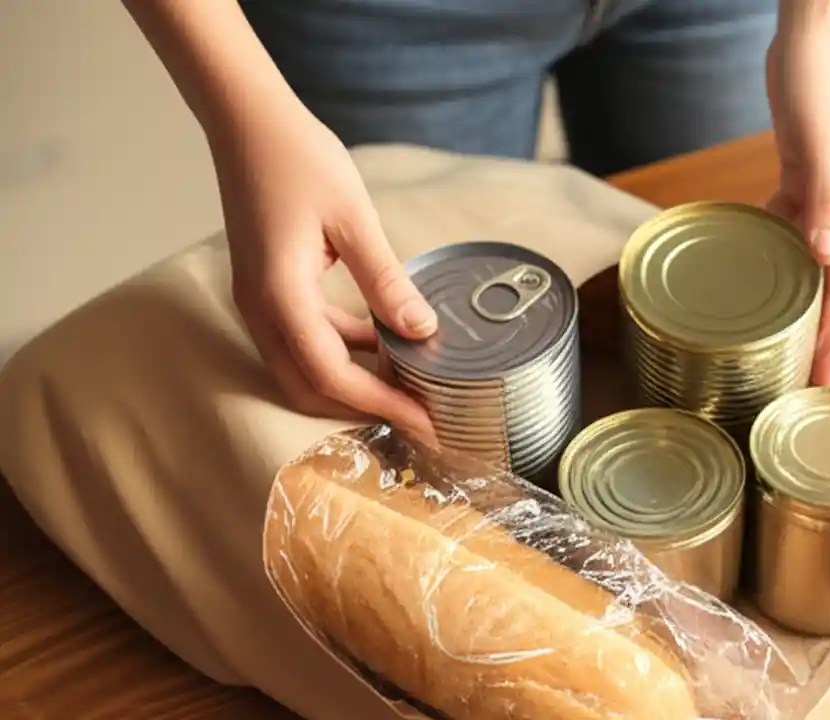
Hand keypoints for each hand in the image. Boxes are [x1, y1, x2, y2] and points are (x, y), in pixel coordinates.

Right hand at [209, 101, 437, 438]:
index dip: (381, 405)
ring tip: (410, 386)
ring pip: (303, 369)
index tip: (425, 422)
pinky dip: (342, 351)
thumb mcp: (354, 218)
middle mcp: (260, 309)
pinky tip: (383, 344)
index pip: (331, 375)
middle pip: (310, 388)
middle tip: (422, 417)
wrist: (248, 122)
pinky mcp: (266, 289)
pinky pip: (303, 339)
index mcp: (279, 295)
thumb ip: (386, 281)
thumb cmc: (299, 158)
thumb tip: (423, 332)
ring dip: (353, 383)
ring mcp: (258, 301)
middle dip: (366, 408)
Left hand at [765, 12, 829, 386]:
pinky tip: (752, 281)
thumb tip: (827, 259)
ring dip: (797, 308)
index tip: (818, 383)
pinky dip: (774, 261)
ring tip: (775, 347)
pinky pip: (789, 234)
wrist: (813, 33)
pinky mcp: (802, 182)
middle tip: (794, 385)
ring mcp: (826, 199)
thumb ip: (826, 200)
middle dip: (820, 338)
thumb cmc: (820, 81)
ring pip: (813, 269)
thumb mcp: (822, 142)